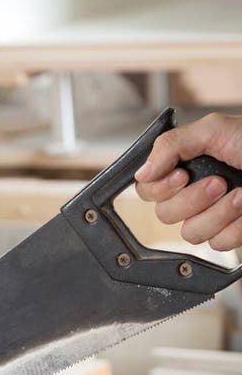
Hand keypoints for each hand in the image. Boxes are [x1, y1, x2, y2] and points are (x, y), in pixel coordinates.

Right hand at [135, 112, 241, 250]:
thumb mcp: (214, 130)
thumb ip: (171, 145)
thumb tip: (142, 171)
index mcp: (185, 168)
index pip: (147, 189)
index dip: (160, 188)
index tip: (181, 176)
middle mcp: (193, 194)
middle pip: (165, 215)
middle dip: (194, 199)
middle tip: (220, 182)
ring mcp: (210, 216)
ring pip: (190, 233)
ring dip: (219, 213)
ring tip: (241, 195)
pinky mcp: (229, 234)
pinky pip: (217, 244)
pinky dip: (236, 227)